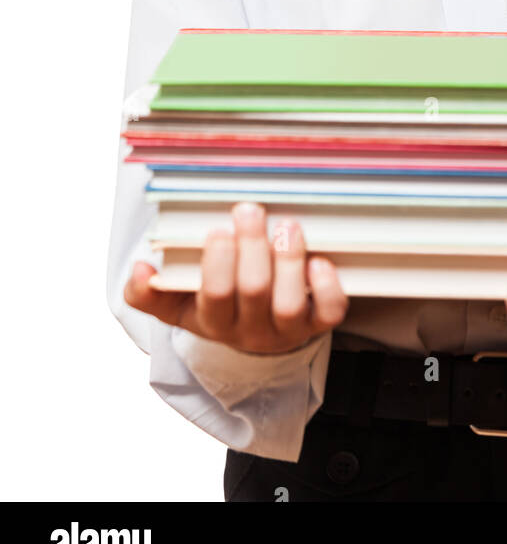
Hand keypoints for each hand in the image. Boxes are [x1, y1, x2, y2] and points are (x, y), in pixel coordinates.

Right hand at [123, 203, 348, 353]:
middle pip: (254, 292)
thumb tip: (140, 269)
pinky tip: (320, 260)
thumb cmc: (212, 304)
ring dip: (289, 261)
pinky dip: (328, 287)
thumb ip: (147, 291)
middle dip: (252, 248)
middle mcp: (250, 329)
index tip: (218, 229)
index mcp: (213, 320)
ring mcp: (286, 329)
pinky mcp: (317, 323)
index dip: (218, 264)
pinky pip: (330, 313)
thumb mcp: (174, 303)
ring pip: (290, 304)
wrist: (249, 332)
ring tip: (286, 226)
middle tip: (249, 210)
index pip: (215, 296)